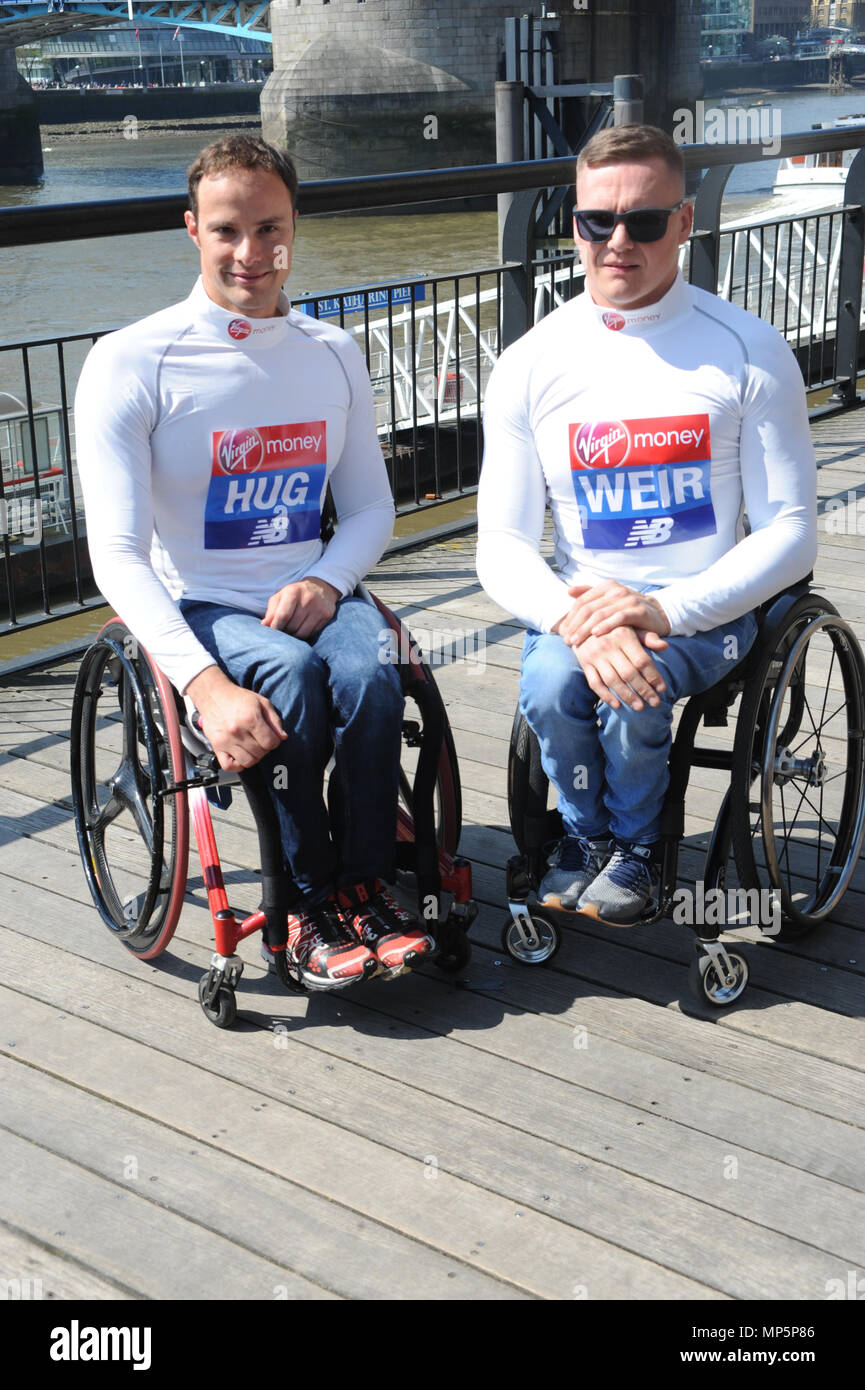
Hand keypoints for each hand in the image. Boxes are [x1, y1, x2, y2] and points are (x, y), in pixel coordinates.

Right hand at [183, 665, 285, 770]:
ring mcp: (225, 740)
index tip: (271, 736)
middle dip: (264, 748)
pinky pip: (229, 766)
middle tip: (260, 739)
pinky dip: (237, 764)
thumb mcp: (262, 702)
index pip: (271, 743)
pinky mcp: (216, 746)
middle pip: (260, 753)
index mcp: (250, 718)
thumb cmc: (238, 698)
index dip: (274, 741)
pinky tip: (240, 754)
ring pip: (247, 762)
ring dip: (253, 756)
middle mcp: (237, 731)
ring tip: (251, 746)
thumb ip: (275, 720)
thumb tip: (282, 737)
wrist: (213, 695)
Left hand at [261, 577, 339, 638]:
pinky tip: (300, 630)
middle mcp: (308, 599)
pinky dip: (303, 635)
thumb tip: (264, 625)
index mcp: (293, 592)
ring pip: (302, 632)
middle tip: (281, 632)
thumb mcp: (281, 597)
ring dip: (293, 636)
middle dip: (284, 632)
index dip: (276, 627)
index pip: (283, 616)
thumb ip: (271, 611)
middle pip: (292, 626)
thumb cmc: (295, 594)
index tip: (272, 633)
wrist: (321, 587)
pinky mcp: (327, 616)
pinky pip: (312, 633)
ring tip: (290, 632)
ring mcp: (319, 608)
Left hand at [555, 580, 670, 650]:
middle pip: (588, 608)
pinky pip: (618, 618)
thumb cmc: (629, 610)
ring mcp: (627, 599)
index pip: (582, 601)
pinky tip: (596, 635)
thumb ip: (590, 594)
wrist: (658, 614)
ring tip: (576, 641)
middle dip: (575, 625)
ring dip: (585, 629)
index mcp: (607, 586)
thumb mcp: (609, 600)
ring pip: (600, 614)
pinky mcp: (638, 610)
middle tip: (566, 640)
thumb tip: (569, 591)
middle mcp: (616, 590)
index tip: (563, 632)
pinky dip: (606, 626)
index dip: (570, 617)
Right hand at [570, 627, 666, 711]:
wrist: (583, 625)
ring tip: (639, 706)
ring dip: (627, 696)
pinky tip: (617, 704)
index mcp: (623, 635)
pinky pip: (595, 684)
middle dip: (644, 690)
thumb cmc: (614, 628)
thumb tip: (664, 646)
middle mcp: (608, 646)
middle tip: (655, 703)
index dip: (653, 676)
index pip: (641, 661)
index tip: (662, 689)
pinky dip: (606, 696)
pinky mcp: (585, 664)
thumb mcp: (631, 627)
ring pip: (613, 681)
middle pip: (629, 673)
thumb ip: (648, 637)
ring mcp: (595, 656)